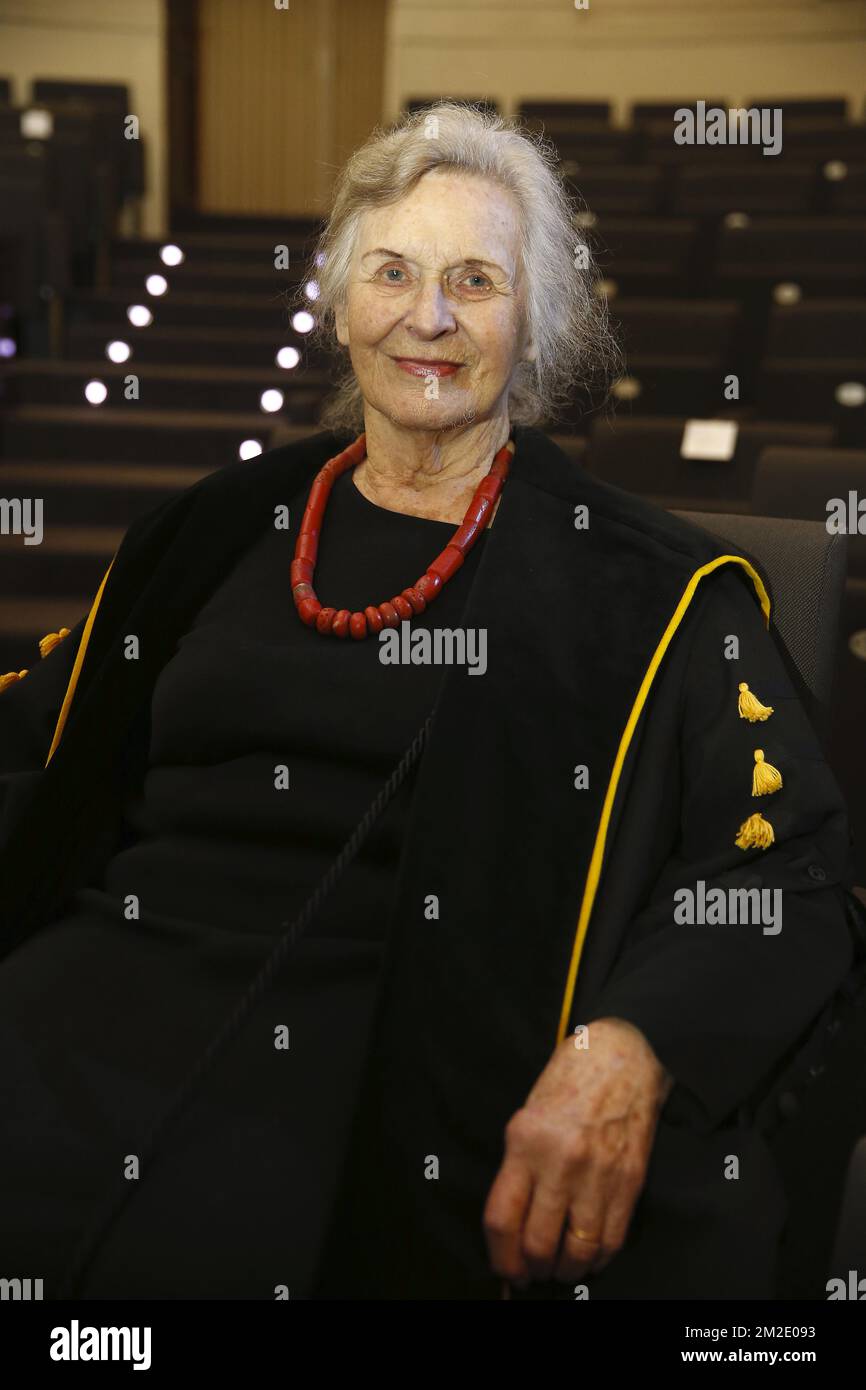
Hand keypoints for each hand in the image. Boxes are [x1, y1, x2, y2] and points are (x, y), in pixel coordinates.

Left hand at [482, 1016, 672, 1285]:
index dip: (500, 1256)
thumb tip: (512, 1221)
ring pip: (576, 1251)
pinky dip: (597, 1259)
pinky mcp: (629, 1181)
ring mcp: (598, 1174)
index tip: (503, 1268)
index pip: (502, 1218)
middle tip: (530, 1273)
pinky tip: (588, 1259)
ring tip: (558, 1269)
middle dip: (530, 1269)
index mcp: (525, 1141)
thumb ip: (519, 1165)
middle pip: (537, 1243)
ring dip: (564, 1270)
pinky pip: (612, 1239)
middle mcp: (560, 1162)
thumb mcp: (528, 1114)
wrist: (623, 1055)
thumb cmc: (570, 1079)